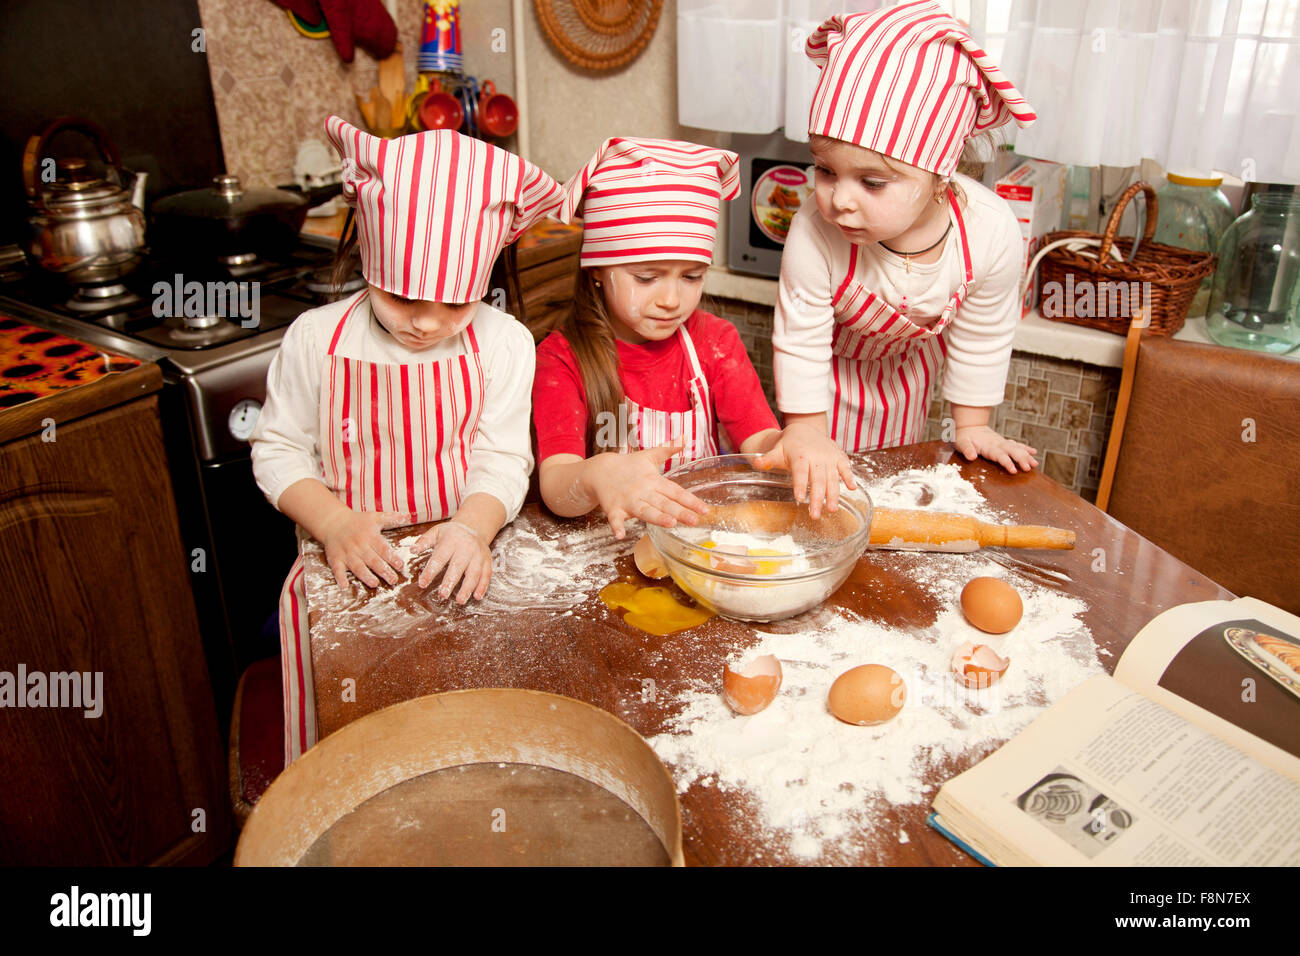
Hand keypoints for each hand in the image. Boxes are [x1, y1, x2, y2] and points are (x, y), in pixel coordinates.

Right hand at [318, 508, 413, 588]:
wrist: (333, 522)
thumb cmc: (357, 521)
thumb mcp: (375, 516)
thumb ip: (392, 518)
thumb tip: (410, 516)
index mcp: (370, 536)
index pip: (383, 548)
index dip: (392, 557)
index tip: (400, 566)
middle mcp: (359, 545)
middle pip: (372, 560)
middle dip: (383, 571)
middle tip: (393, 580)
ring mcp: (346, 553)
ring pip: (357, 566)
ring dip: (366, 576)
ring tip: (375, 584)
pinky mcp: (335, 559)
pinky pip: (337, 569)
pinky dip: (340, 578)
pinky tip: (344, 586)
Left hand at [413, 520, 491, 602]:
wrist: (474, 527)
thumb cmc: (451, 533)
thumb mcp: (436, 532)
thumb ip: (424, 541)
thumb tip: (412, 550)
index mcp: (451, 541)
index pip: (439, 558)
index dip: (430, 571)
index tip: (422, 583)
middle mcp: (466, 548)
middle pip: (458, 566)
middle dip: (450, 581)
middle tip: (443, 595)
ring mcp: (478, 555)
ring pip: (474, 572)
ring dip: (468, 588)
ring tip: (460, 600)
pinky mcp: (487, 561)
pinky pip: (486, 574)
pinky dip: (483, 586)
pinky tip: (477, 596)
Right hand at [586, 443, 708, 539]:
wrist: (600, 470)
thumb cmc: (629, 465)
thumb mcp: (649, 455)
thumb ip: (668, 449)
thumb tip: (686, 437)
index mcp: (654, 480)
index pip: (676, 491)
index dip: (691, 501)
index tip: (705, 510)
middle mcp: (643, 491)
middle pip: (664, 503)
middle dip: (679, 512)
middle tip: (694, 520)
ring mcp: (628, 500)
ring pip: (644, 511)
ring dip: (656, 517)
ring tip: (670, 524)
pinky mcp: (613, 508)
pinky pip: (615, 519)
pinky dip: (616, 527)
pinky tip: (619, 535)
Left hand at [753, 422, 855, 518]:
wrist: (805, 429)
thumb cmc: (789, 445)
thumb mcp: (776, 450)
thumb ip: (767, 459)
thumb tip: (756, 462)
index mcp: (800, 455)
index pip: (800, 472)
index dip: (800, 485)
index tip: (800, 499)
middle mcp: (816, 456)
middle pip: (817, 479)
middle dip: (817, 498)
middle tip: (815, 515)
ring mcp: (829, 457)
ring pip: (832, 477)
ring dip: (834, 493)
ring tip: (832, 509)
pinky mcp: (838, 457)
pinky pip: (845, 467)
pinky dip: (849, 477)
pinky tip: (852, 488)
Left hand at [953, 424, 1038, 473]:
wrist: (968, 425)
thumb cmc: (963, 436)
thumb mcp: (961, 442)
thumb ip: (967, 449)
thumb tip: (971, 456)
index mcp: (989, 446)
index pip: (1000, 455)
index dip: (1007, 462)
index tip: (1014, 470)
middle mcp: (998, 443)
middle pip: (1013, 451)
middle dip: (1022, 459)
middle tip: (1029, 468)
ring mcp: (1002, 442)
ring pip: (1017, 448)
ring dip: (1026, 456)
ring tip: (1035, 464)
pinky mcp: (1003, 442)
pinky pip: (1016, 445)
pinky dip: (1025, 448)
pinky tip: (1034, 452)